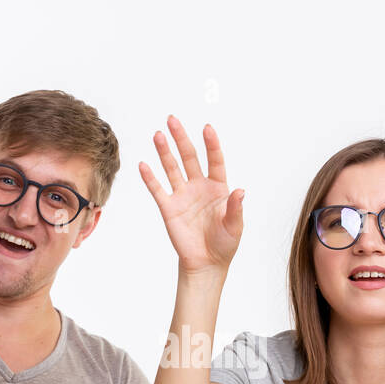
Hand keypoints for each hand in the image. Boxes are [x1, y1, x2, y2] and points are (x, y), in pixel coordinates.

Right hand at [138, 116, 243, 274]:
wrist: (207, 263)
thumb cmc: (224, 244)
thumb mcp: (235, 226)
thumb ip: (236, 208)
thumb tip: (241, 191)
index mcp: (218, 188)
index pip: (215, 160)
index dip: (211, 144)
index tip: (207, 128)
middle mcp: (199, 187)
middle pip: (189, 157)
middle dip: (181, 138)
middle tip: (172, 120)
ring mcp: (182, 196)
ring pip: (172, 168)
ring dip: (165, 152)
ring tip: (158, 135)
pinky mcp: (169, 208)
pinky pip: (158, 190)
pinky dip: (151, 178)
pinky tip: (144, 164)